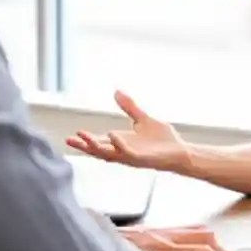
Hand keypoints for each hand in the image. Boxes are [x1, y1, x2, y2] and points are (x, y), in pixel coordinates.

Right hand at [66, 91, 190, 171]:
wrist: (181, 151)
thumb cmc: (163, 139)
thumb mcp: (142, 118)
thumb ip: (129, 107)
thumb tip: (116, 91)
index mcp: (123, 143)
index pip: (100, 143)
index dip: (86, 140)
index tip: (72, 136)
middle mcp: (124, 152)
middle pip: (99, 151)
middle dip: (85, 146)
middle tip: (69, 140)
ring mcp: (132, 157)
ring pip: (110, 154)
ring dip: (96, 146)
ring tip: (84, 137)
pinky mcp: (143, 159)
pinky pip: (128, 152)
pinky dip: (119, 144)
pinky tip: (111, 134)